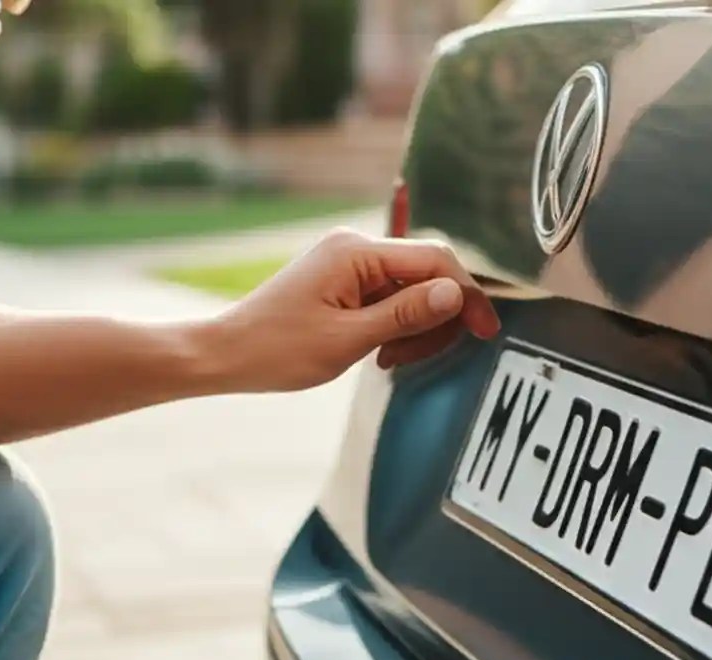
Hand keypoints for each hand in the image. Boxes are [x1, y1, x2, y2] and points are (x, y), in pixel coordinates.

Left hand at [216, 229, 501, 392]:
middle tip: (415, 358)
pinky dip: (396, 326)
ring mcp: (348, 262)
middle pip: (426, 274)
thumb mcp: (348, 339)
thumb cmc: (278, 349)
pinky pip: (389, 297)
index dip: (465, 296)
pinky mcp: (343, 280)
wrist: (226, 354)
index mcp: (355, 252)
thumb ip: (406, 315)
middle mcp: (354, 247)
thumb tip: (455, 293)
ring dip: (414, 328)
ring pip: (411, 290)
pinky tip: (379, 352)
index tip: (485, 332)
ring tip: (387, 360)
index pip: (434, 261)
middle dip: (436, 318)